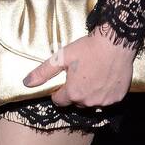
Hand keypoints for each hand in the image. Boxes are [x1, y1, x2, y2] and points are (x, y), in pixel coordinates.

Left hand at [21, 25, 135, 107]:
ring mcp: (105, 101)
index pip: (59, 101)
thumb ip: (43, 72)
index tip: (64, 81)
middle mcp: (89, 101)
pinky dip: (104, 93)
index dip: (59, 91)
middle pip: (76, 102)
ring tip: (92, 76)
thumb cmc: (88, 49)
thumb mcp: (61, 57)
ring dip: (90, 94)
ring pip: (92, 102)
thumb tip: (26, 83)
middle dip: (75, 92)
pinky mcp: (118, 98)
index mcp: (74, 93)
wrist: (115, 42)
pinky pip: (107, 100)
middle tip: (79, 75)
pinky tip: (104, 79)